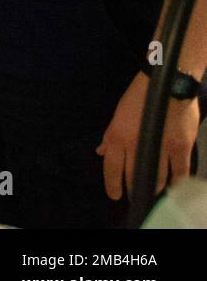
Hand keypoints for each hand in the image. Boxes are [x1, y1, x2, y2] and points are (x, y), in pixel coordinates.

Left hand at [96, 72, 200, 201]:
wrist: (168, 84)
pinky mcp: (181, 148)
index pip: (111, 168)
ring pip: (156, 178)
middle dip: (133, 189)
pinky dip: (176, 182)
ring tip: (153, 193)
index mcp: (117, 137)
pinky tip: (172, 186)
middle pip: (133, 176)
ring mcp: (160, 148)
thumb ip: (110, 136)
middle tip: (136, 196)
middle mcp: (136, 145)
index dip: (112, 184)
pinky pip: (178, 172)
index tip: (114, 195)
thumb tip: (100, 152)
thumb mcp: (118, 115)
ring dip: (154, 189)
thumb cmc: (139, 97)